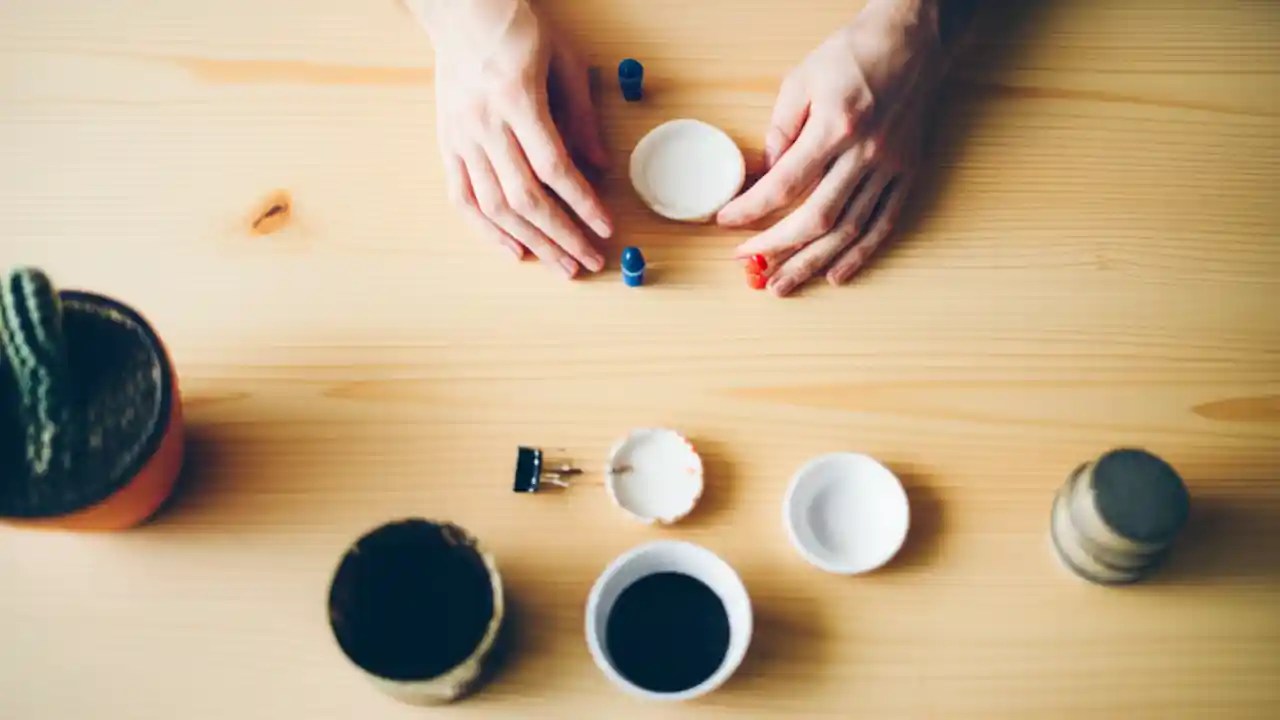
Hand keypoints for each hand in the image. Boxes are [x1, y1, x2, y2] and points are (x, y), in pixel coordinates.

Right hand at [418, 0, 611, 277]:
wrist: (462, 9)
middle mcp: (485, 123)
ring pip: (494, 205)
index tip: (605, 227)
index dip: (582, 203)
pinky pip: (462, 197)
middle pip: (525, 197)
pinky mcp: (446, 143)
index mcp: (517, 99)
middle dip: (561, 235)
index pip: (554, 167)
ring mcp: (461, 136)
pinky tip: (514, 250)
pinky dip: (486, 230)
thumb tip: (601, 168)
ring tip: (560, 264)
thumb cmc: (519, 28)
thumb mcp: (565, 61)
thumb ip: (582, 117)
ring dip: (531, 241)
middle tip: (588, 261)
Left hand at [717, 0, 946, 295]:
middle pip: (817, 217)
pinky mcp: (909, 172)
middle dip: (777, 247)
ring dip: (813, 262)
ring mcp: (891, 166)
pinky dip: (861, 255)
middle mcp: (866, 152)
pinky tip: (836, 276)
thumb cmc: (852, 54)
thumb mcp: (800, 80)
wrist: (913, 40)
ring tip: (784, 285)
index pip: (785, 184)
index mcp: (836, 126)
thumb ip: (780, 131)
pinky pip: (885, 223)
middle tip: (748, 265)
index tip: (727, 223)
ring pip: (850, 229)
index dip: (752, 209)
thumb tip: (767, 175)